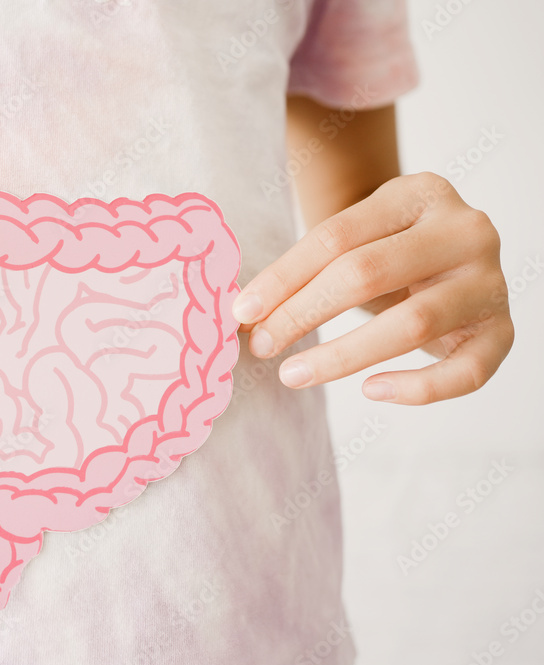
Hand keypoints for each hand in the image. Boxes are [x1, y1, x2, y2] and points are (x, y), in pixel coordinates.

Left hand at [231, 172, 514, 404]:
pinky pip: (465, 372)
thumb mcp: (357, 236)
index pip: (337, 236)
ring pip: (412, 324)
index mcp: (418, 193)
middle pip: (368, 274)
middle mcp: (464, 230)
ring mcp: (490, 281)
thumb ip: (310, 264)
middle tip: (262, 345)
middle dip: (303, 314)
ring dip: (342, 356)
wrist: (447, 259)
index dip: (283, 277)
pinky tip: (370, 390)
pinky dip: (416, 389)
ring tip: (293, 374)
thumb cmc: (387, 249)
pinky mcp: (502, 331)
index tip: (243, 312)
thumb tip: (246, 314)